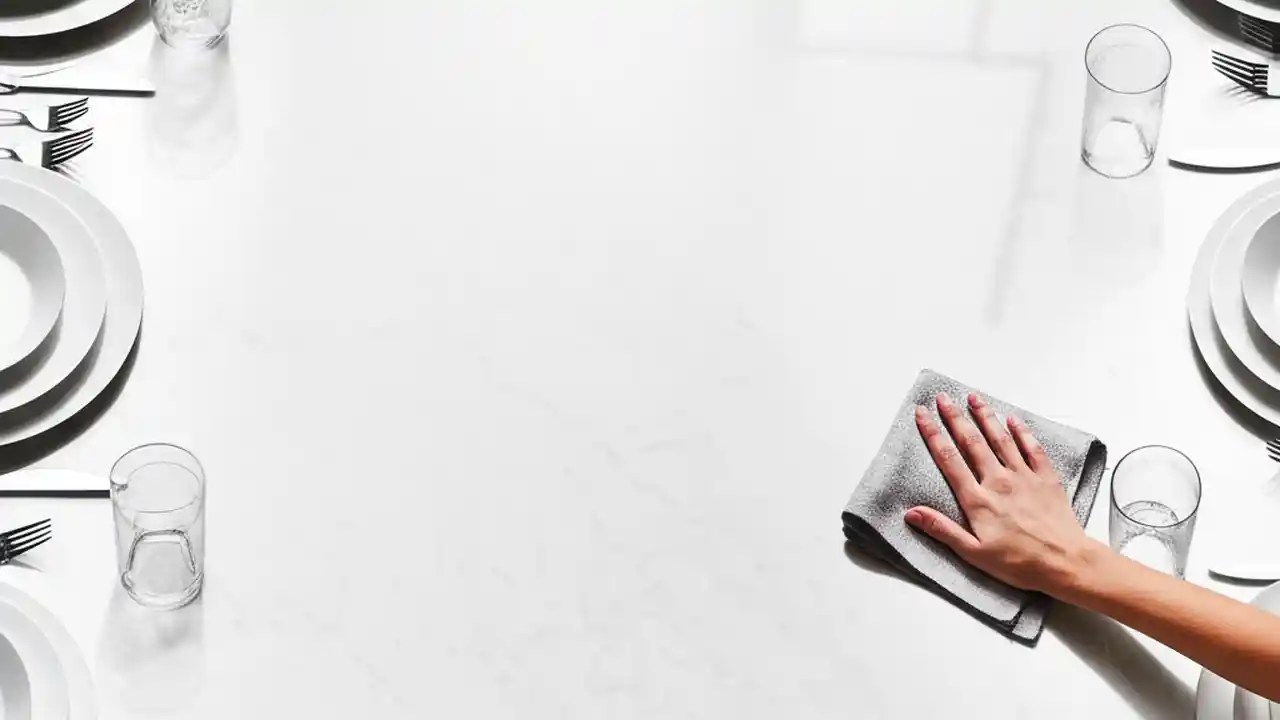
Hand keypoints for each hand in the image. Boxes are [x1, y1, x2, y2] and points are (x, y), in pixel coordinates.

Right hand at [905, 392, 1100, 596]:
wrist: (1065, 563)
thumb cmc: (1019, 563)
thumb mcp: (973, 553)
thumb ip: (942, 530)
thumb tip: (911, 513)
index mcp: (978, 500)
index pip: (949, 460)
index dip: (933, 434)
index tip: (922, 415)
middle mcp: (999, 481)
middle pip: (972, 442)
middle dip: (955, 417)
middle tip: (943, 398)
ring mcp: (1024, 477)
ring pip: (1001, 439)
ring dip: (985, 416)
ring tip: (973, 398)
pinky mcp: (1046, 479)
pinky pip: (1032, 448)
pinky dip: (1021, 431)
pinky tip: (1012, 419)